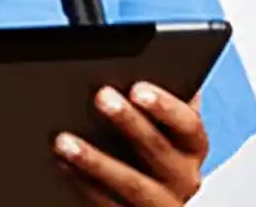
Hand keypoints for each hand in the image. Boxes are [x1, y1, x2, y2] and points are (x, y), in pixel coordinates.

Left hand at [53, 83, 207, 205]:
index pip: (188, 124)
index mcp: (193, 146)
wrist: (138, 193)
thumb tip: (137, 63)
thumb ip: (152, 99)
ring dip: (96, 160)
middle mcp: (184, 177)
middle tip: (101, 97)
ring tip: (65, 140)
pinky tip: (62, 164)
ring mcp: (160, 202)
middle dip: (128, 122)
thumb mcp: (156, 121)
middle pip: (158, 149)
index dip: (165, 106)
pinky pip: (108, 205)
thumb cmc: (144, 143)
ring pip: (131, 183)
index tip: (138, 88)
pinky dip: (83, 184)